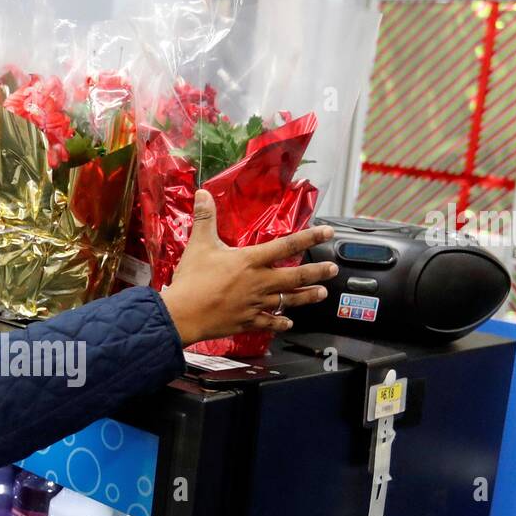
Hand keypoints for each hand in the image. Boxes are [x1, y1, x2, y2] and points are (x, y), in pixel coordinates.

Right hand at [161, 189, 337, 345]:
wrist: (182, 314)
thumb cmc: (192, 280)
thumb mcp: (199, 244)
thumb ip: (205, 218)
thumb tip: (203, 193)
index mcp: (250, 261)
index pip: (286, 246)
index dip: (309, 237)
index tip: (327, 233)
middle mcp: (259, 282)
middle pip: (296, 277)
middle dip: (317, 272)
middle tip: (332, 269)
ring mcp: (255, 303)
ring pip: (288, 300)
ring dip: (307, 296)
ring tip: (321, 293)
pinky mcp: (247, 321)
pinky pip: (269, 322)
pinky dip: (280, 322)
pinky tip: (288, 322)